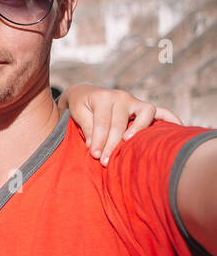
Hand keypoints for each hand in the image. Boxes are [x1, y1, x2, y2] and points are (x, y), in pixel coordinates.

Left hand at [61, 84, 182, 164]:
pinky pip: (162, 111)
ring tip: (129, 144)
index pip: (102, 123)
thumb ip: (86, 128)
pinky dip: (171, 119)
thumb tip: (94, 146)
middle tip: (104, 161)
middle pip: (120, 123)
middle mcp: (121, 97)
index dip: (99, 141)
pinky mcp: (144, 107)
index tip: (95, 155)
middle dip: (112, 145)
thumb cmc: (81, 106)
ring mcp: (135, 101)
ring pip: (144, 114)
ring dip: (138, 131)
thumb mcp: (77, 113)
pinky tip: (177, 129)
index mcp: (103, 97)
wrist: (87, 93)